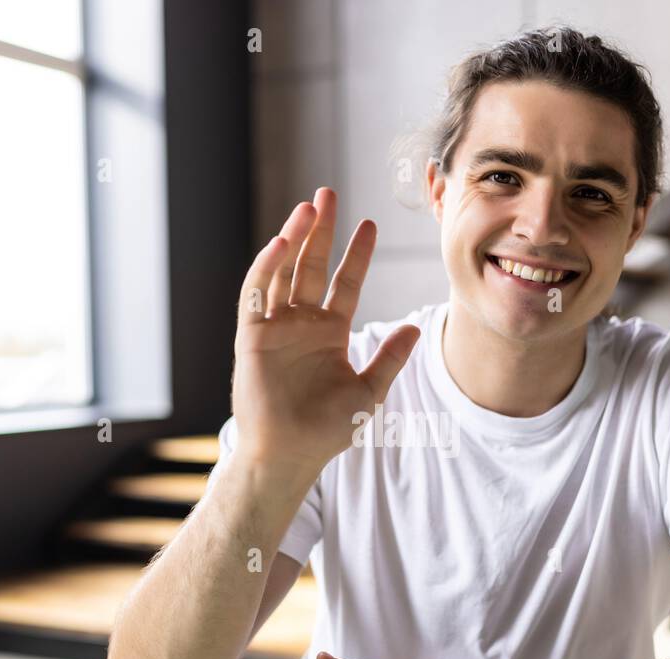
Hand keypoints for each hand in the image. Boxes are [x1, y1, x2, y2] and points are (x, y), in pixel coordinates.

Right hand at [232, 187, 420, 474]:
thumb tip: (417, 330)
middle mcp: (301, 323)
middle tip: (328, 193)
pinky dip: (266, 268)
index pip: (345, 282)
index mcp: (329, 332)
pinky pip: (256, 295)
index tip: (370, 224)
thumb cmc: (326, 429)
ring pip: (283, 271)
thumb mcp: (368, 392)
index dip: (357, 254)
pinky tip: (280, 243)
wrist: (289, 454)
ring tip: (308, 207)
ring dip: (293, 239)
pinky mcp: (251, 337)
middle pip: (311, 266)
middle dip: (320, 230)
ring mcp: (275, 327)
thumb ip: (390, 358)